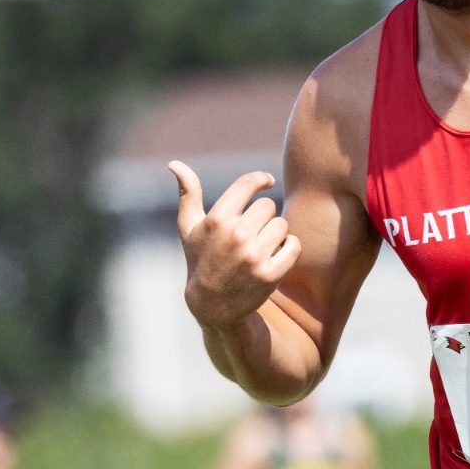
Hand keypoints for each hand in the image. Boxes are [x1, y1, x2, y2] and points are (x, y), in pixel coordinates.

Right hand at [171, 162, 301, 330]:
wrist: (212, 305)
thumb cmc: (200, 259)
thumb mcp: (189, 228)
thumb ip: (188, 194)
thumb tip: (175, 164)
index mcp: (217, 220)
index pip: (249, 184)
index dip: (261, 179)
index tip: (266, 181)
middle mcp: (236, 236)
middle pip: (268, 206)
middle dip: (263, 216)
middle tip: (252, 231)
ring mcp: (254, 256)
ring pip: (282, 225)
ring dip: (275, 233)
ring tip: (261, 245)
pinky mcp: (270, 275)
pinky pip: (294, 245)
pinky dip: (289, 248)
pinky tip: (275, 254)